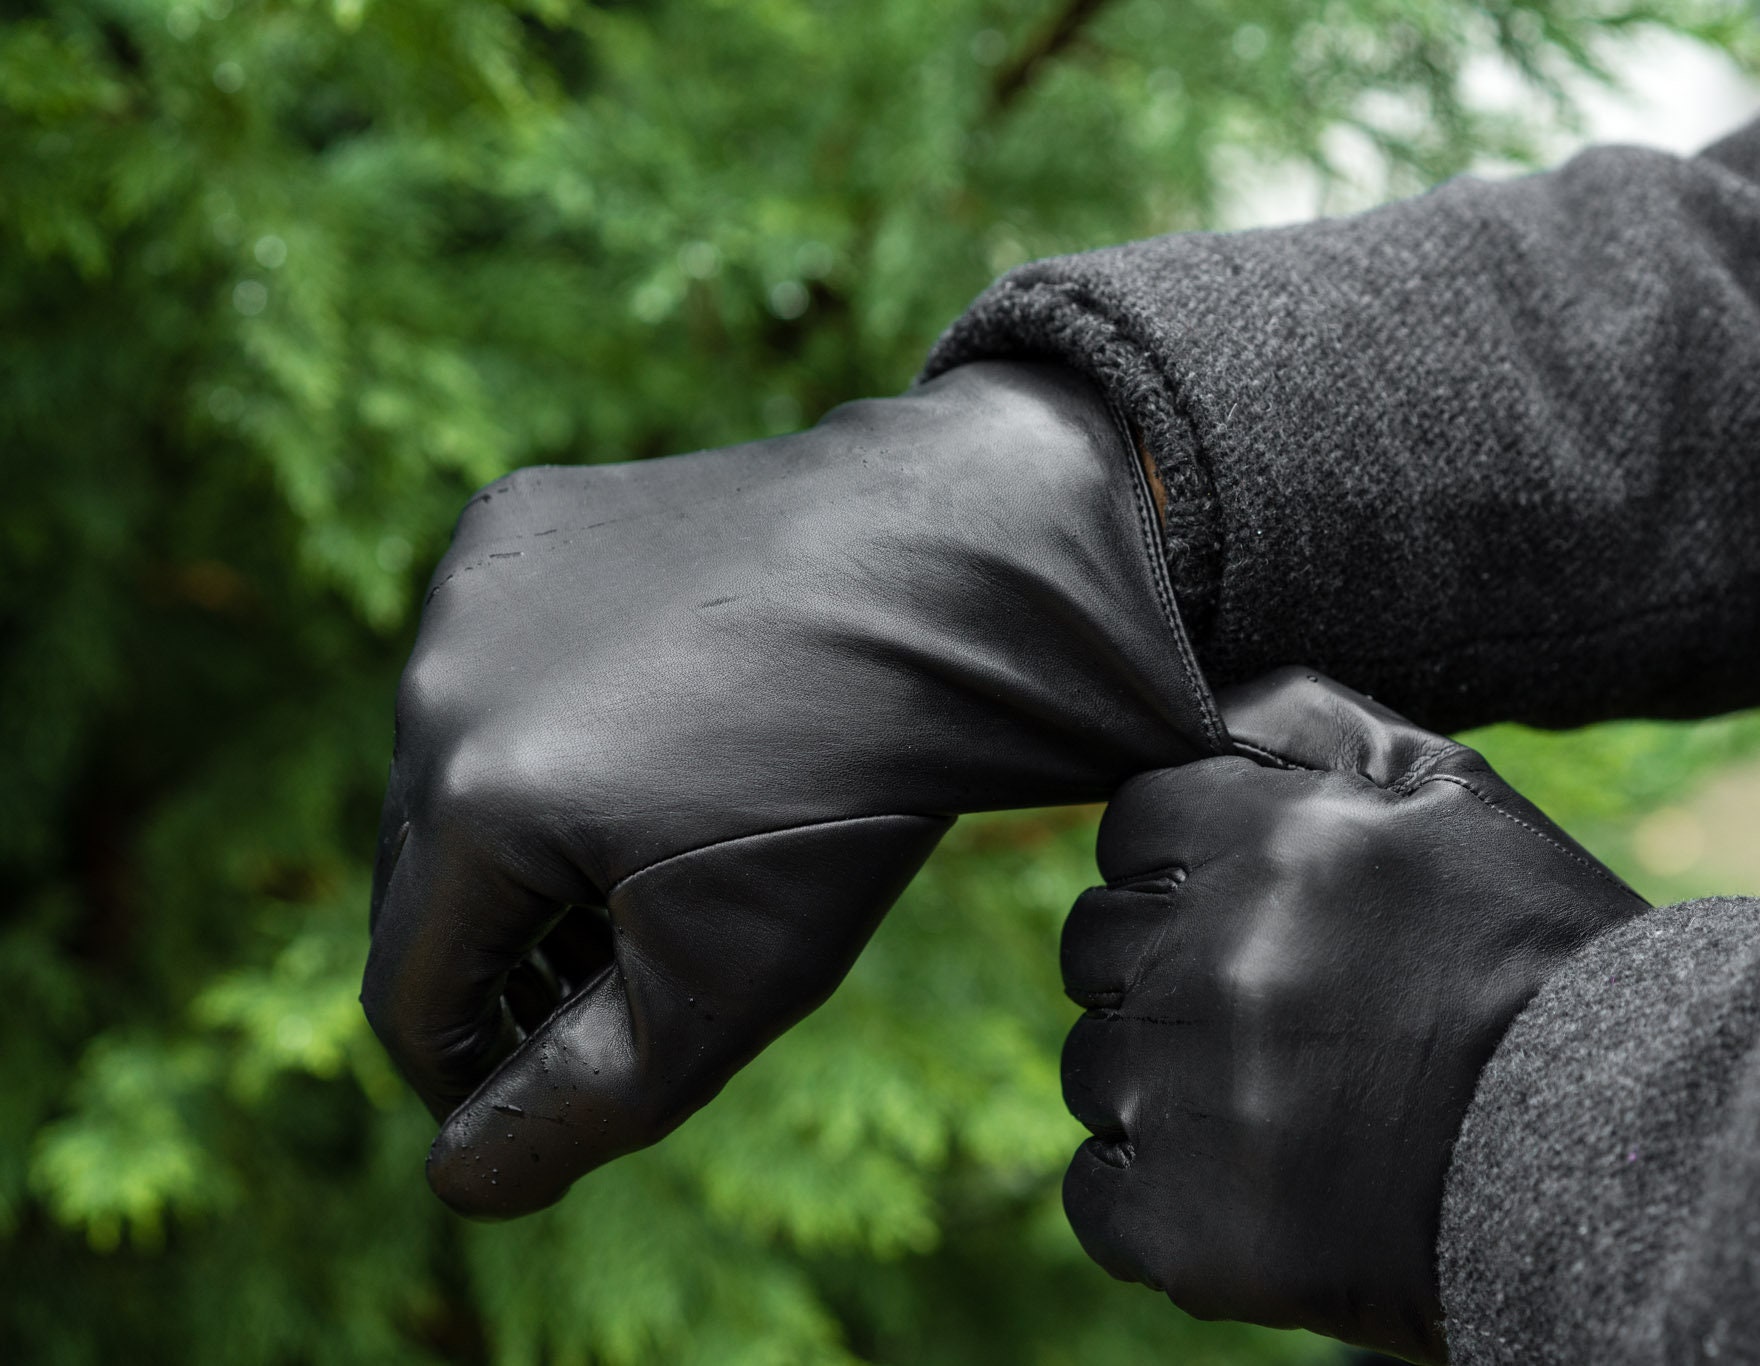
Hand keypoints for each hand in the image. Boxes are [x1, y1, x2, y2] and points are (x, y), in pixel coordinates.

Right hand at [365, 361, 1222, 1217]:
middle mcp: (435, 678)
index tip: (542, 1088)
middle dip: (502, 948)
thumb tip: (452, 1182)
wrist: (951, 585)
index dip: (470, 1069)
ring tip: (643, 859)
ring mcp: (472, 584)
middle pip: (424, 879)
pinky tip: (654, 730)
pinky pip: (493, 664)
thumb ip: (573, 1106)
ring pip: (453, 766)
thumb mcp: (720, 987)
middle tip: (612, 976)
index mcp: (473, 800)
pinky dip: (545, 717)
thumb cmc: (850, 795)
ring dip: (520, 831)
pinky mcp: (520, 521)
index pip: (410, 993)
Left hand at [1059, 668, 1646, 1361]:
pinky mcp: (1184, 1224)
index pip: (1131, 826)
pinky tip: (1247, 1184)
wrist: (1629, 1155)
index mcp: (1268, 842)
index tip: (1235, 912)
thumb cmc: (1539, 959)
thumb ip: (1307, 724)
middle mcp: (1212, 958)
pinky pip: (1100, 1192)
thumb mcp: (1452, 791)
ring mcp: (1187, 1096)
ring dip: (1161, 1081)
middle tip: (1269, 1013)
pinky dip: (1152, 1193)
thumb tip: (1200, 711)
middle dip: (1165, 968)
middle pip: (1099, 946)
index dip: (1177, 867)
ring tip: (1279, 1103)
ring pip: (1096, 1068)